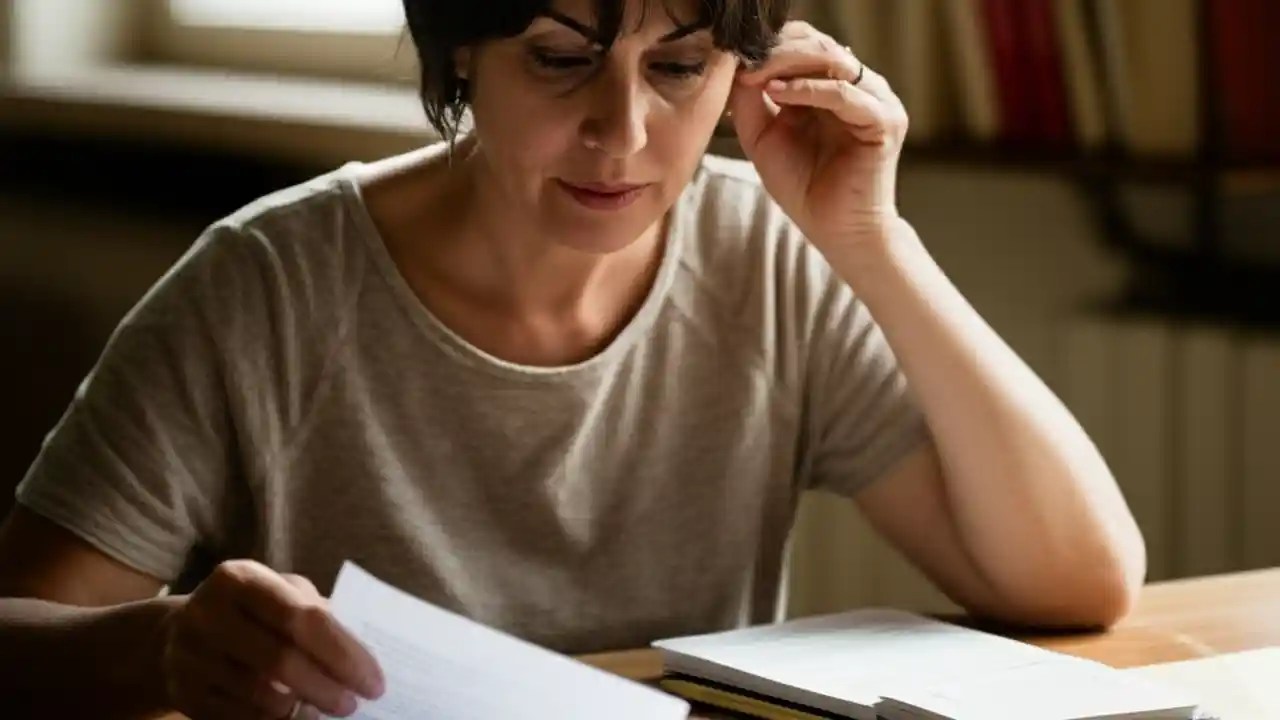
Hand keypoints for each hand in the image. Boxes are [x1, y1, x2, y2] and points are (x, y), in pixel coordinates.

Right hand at [159, 560, 384, 719]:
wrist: (174, 635)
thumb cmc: (249, 612)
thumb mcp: (280, 594)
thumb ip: (316, 614)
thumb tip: (362, 654)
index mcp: (240, 579)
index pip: (302, 618)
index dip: (343, 653)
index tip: (374, 680)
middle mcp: (208, 614)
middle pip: (281, 660)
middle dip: (326, 687)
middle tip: (353, 704)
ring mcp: (190, 656)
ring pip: (261, 696)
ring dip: (302, 708)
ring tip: (326, 707)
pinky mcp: (183, 692)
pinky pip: (239, 717)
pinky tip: (292, 714)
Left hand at [729, 21, 909, 251]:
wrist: (836, 232)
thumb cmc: (803, 188)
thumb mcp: (764, 137)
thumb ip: (751, 101)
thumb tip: (739, 65)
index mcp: (832, 86)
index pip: (804, 45)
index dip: (770, 47)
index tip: (733, 58)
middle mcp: (858, 87)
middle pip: (818, 44)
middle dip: (777, 49)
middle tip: (743, 60)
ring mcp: (876, 101)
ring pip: (832, 60)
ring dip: (788, 62)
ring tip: (754, 73)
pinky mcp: (885, 121)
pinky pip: (844, 93)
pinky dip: (808, 89)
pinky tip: (777, 93)